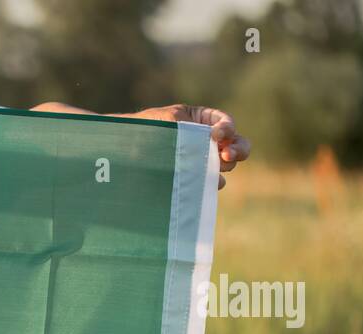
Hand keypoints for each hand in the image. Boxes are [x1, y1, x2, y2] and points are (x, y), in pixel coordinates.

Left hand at [130, 105, 250, 188]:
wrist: (125, 151)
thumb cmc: (147, 130)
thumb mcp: (171, 121)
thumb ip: (195, 129)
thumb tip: (215, 143)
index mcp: (203, 120)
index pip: (226, 124)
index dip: (227, 129)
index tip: (216, 136)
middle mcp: (207, 141)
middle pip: (236, 145)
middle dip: (237, 150)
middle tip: (226, 156)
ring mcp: (202, 162)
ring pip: (226, 165)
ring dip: (223, 167)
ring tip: (213, 170)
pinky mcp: (194, 179)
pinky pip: (212, 183)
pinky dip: (212, 183)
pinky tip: (206, 185)